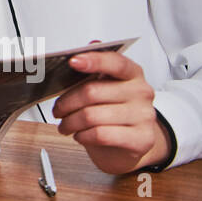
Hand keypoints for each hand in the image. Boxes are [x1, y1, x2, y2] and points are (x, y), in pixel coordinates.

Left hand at [51, 49, 169, 174]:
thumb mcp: (103, 89)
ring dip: (70, 122)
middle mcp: (141, 91)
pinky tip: (80, 135)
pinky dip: (83, 135)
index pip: (115, 62)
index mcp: (132, 73)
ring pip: (92, 116)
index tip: (73, 61)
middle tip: (57, 111)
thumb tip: (74, 57)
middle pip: (92, 91)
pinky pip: (101, 134)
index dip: (94, 60)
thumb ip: (91, 72)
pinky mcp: (142, 138)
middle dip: (66, 103)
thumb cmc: (112, 112)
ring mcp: (144, 116)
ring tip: (65, 125)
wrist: (130, 144)